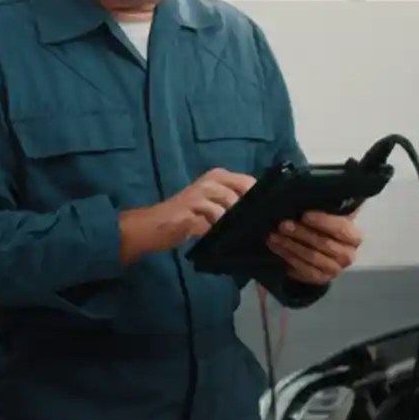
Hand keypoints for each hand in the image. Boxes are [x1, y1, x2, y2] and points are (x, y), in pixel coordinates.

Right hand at [119, 168, 254, 264]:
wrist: (150, 226)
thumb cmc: (185, 215)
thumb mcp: (212, 203)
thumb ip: (233, 203)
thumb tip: (262, 213)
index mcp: (217, 176)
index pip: (249, 183)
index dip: (261, 200)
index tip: (268, 216)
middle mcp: (209, 182)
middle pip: (240, 198)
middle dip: (249, 216)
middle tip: (257, 232)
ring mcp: (197, 197)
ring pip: (227, 212)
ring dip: (234, 227)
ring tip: (239, 239)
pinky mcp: (187, 215)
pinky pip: (209, 227)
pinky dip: (217, 236)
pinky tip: (220, 243)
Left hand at [266, 210, 362, 284]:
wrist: (319, 245)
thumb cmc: (323, 223)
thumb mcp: (327, 211)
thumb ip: (325, 204)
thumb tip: (311, 190)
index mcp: (354, 236)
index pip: (341, 229)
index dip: (323, 221)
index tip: (305, 214)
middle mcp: (348, 255)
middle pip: (324, 244)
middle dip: (301, 233)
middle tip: (282, 224)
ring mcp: (334, 269)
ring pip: (311, 258)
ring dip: (290, 246)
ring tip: (274, 235)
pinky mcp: (320, 279)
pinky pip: (303, 270)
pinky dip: (287, 258)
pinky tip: (276, 247)